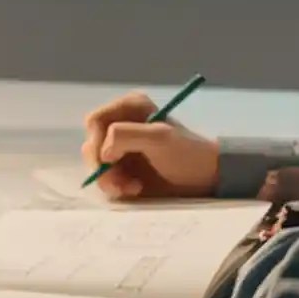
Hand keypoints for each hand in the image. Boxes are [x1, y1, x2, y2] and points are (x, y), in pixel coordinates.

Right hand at [81, 91, 220, 199]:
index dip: (97, 142)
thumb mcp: (159, 138)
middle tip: (119, 182)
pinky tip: (135, 189)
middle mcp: (121, 124)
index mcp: (129, 108)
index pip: (95, 122)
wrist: (207, 179)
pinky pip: (105, 177)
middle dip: (103, 166)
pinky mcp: (123, 168)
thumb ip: (125, 135)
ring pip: (96, 164)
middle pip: (92, 144)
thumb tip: (103, 151)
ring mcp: (121, 147)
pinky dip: (115, 187)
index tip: (110, 161)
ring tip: (132, 188)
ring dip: (110, 180)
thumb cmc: (187, 154)